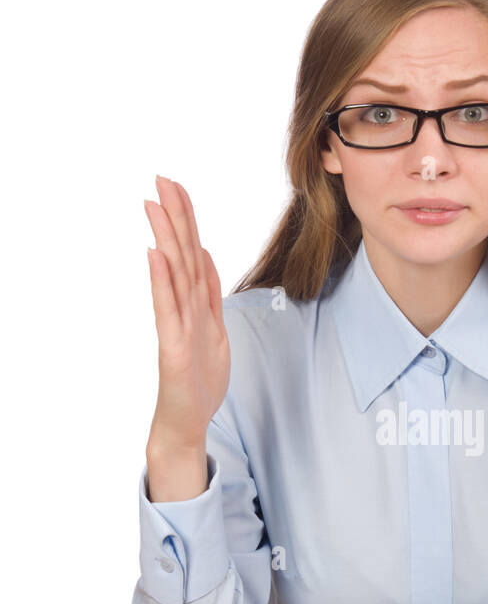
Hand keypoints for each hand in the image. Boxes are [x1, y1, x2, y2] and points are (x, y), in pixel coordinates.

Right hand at [144, 175, 229, 451]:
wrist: (186, 424)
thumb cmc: (197, 381)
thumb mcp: (215, 331)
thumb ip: (210, 296)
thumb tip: (206, 257)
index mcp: (198, 305)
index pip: (194, 253)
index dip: (187, 220)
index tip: (177, 187)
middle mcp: (185, 310)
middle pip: (182, 256)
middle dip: (174, 217)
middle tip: (161, 180)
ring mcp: (178, 327)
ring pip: (174, 275)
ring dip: (166, 238)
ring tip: (155, 205)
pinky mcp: (173, 348)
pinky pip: (168, 310)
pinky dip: (163, 282)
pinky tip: (157, 255)